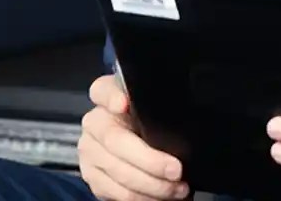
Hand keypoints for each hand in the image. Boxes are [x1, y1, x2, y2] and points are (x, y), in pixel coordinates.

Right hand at [78, 75, 190, 200]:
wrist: (134, 147)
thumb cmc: (151, 124)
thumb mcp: (156, 110)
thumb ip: (159, 108)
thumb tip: (190, 121)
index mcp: (107, 97)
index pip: (103, 90)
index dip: (112, 97)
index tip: (124, 104)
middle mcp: (95, 122)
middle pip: (115, 140)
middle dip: (150, 160)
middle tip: (176, 170)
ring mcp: (90, 150)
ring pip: (119, 171)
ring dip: (152, 185)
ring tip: (178, 189)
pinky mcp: (93, 176)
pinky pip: (118, 192)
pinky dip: (143, 197)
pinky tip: (161, 196)